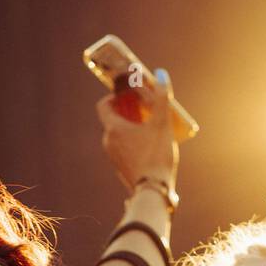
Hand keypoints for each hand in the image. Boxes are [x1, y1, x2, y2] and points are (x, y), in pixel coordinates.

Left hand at [97, 69, 178, 194]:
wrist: (153, 191)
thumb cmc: (156, 155)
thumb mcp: (162, 124)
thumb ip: (162, 98)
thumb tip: (160, 74)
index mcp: (113, 128)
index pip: (103, 106)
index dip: (113, 97)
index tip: (127, 96)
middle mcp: (108, 143)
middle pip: (112, 121)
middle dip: (127, 113)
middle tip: (143, 111)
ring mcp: (113, 158)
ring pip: (118, 137)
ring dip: (130, 130)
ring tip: (149, 130)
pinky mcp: (121, 170)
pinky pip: (124, 152)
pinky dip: (133, 146)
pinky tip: (150, 149)